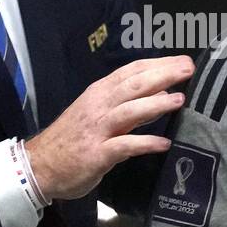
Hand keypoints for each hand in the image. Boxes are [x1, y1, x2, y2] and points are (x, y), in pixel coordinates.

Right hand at [25, 55, 193, 200]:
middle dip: (162, 75)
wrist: (38, 166)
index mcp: (99, 93)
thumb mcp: (99, 115)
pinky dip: (144, 143)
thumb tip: (163, 92)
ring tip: (180, 100)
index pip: (131, 72)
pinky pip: (124, 146)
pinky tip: (163, 144)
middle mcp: (98, 106)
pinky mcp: (97, 154)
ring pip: (129, 111)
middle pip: (133, 85)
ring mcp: (97, 130)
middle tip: (188, 68)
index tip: (182, 60)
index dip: (158, 64)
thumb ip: (130, 104)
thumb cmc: (72, 140)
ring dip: (155, 104)